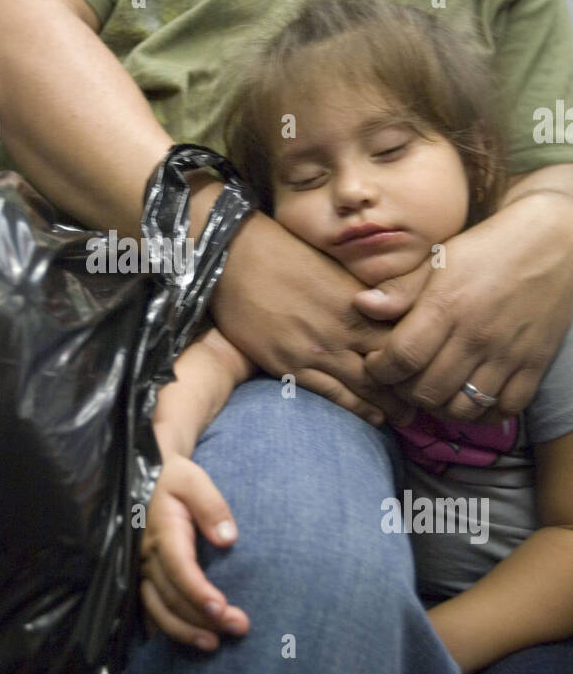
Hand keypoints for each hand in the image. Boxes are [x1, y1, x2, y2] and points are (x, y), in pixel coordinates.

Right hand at [140, 454, 249, 649]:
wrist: (148, 475)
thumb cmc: (175, 478)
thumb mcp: (194, 480)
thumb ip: (211, 506)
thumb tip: (228, 538)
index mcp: (163, 531)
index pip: (179, 568)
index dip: (199, 592)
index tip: (223, 610)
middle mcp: (147, 555)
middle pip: (172, 595)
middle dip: (203, 617)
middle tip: (239, 628)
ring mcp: (141, 569)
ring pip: (157, 608)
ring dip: (184, 631)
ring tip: (213, 645)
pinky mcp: (141, 576)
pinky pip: (148, 609)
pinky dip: (164, 628)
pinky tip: (184, 640)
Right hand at [209, 210, 416, 426]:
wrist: (236, 256)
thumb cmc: (285, 254)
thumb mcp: (335, 269)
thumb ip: (363, 295)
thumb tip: (389, 312)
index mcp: (359, 301)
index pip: (405, 335)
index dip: (424, 352)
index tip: (436, 364)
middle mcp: (345, 328)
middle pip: (392, 365)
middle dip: (413, 387)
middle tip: (430, 402)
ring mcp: (317, 349)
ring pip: (366, 386)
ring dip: (390, 405)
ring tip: (406, 418)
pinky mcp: (290, 364)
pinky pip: (331, 394)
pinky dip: (356, 408)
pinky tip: (373, 417)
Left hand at [355, 193, 572, 423]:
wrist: (553, 242)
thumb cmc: (487, 249)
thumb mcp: (439, 260)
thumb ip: (401, 289)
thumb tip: (361, 305)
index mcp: (448, 306)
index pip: (401, 358)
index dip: (379, 369)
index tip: (376, 362)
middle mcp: (477, 335)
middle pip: (426, 391)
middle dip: (403, 391)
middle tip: (400, 379)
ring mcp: (508, 354)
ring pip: (462, 408)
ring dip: (440, 406)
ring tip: (432, 390)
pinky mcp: (534, 364)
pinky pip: (503, 410)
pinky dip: (482, 413)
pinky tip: (468, 398)